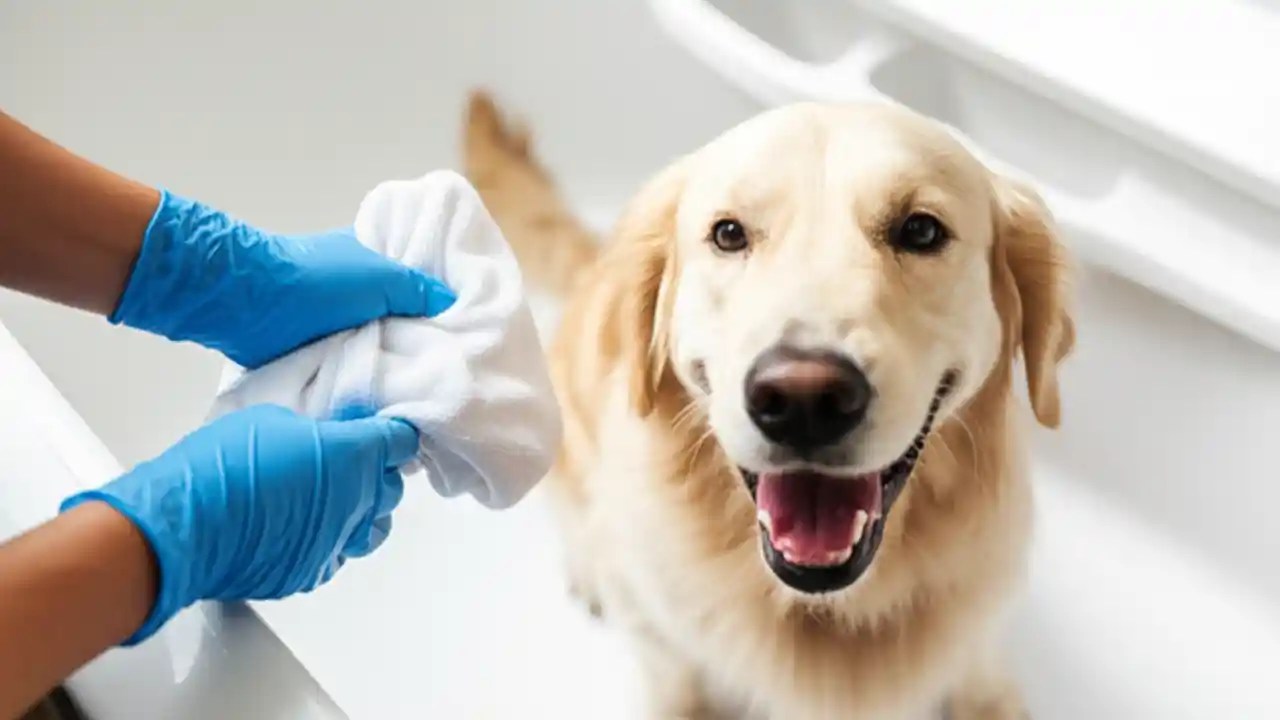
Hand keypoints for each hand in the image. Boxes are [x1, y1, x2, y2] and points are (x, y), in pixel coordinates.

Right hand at [60, 405, 416, 644]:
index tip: (381, 430)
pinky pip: (337, 553)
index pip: (401, 441)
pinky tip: (303, 527)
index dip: (392, 433)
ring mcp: (338, 543)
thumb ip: (311, 429)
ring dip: (362, 511)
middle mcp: (357, 502)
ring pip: (373, 527)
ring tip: (333, 498)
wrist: (184, 529)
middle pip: (391, 486)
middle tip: (350, 460)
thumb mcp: (271, 420)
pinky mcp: (313, 571)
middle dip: (377, 472)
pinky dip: (330, 540)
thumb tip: (318, 438)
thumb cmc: (220, 467)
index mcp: (354, 456)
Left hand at [110, 192, 455, 367]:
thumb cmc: (316, 281)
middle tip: (456, 372)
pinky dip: (370, 383)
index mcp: (376, 265)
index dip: (444, 309)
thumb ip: (423, 291)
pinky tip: (397, 401)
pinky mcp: (320, 355)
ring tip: (432, 393)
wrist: (245, 303)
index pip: (421, 288)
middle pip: (404, 323)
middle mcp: (360, 295)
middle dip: (424, 344)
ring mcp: (339, 326)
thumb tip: (457, 310)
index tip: (469, 336)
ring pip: (381, 351)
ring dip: (396, 368)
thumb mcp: (383, 277)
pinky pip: (355, 372)